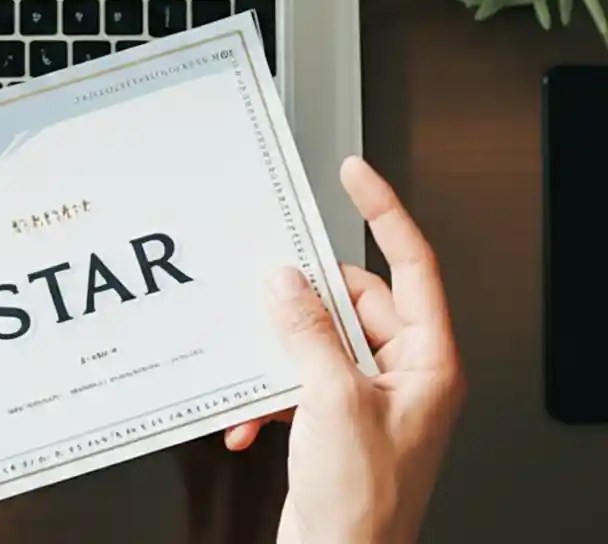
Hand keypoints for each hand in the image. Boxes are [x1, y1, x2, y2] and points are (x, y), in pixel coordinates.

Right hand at [224, 157, 465, 543]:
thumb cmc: (365, 503)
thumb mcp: (332, 400)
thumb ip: (308, 332)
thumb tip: (287, 283)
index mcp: (428, 362)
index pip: (411, 265)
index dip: (384, 213)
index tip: (355, 176)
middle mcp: (402, 375)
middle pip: (352, 303)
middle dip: (304, 303)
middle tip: (269, 287)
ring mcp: (366, 398)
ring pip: (316, 341)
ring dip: (278, 354)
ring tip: (257, 364)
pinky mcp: (332, 420)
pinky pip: (297, 381)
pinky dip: (268, 394)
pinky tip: (251, 418)